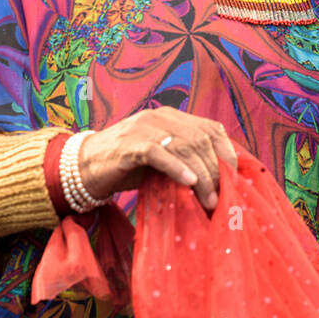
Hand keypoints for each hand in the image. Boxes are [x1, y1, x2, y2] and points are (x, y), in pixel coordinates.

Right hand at [77, 107, 238, 212]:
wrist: (83, 167)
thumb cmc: (127, 167)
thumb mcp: (162, 160)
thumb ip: (185, 161)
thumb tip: (219, 184)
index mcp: (171, 117)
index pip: (210, 128)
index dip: (227, 153)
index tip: (235, 179)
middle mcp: (160, 117)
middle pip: (200, 140)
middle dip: (216, 171)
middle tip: (222, 199)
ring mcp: (143, 128)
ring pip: (184, 146)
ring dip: (202, 176)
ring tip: (208, 200)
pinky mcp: (129, 145)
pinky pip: (158, 153)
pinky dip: (176, 167)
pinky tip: (189, 183)